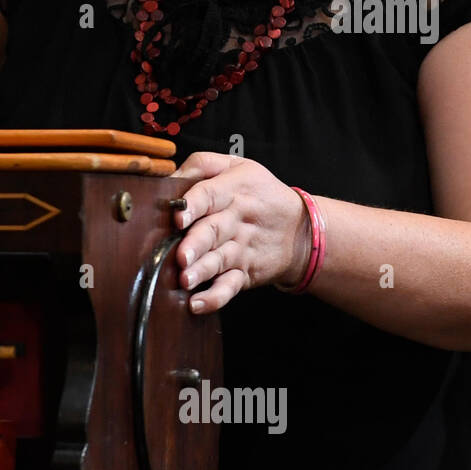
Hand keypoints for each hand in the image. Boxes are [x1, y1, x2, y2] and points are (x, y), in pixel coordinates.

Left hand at [169, 152, 312, 312]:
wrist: (301, 230)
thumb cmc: (258, 194)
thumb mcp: (239, 167)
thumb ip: (203, 165)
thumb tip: (169, 179)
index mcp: (233, 190)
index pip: (210, 194)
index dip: (193, 205)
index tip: (178, 216)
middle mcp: (236, 220)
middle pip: (213, 230)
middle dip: (196, 244)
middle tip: (181, 256)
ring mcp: (241, 249)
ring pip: (219, 260)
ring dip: (202, 271)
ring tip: (186, 280)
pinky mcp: (244, 272)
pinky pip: (230, 286)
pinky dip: (215, 297)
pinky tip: (198, 304)